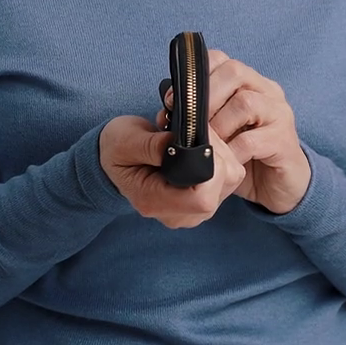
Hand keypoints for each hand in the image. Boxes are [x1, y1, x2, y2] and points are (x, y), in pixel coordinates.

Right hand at [98, 115, 246, 228]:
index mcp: (155, 202)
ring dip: (221, 153)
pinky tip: (201, 147)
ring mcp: (193, 211)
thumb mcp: (124, 141)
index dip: (210, 168)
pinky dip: (222, 158)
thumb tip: (180, 142)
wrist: (115, 161)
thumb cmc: (117, 151)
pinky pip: (228, 178)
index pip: (202, 198)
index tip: (197, 139)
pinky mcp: (203, 201)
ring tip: (197, 137)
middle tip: (197, 130)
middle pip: (222, 187)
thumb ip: (151, 145)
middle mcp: (178, 214)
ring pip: (231, 181)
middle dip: (217, 152)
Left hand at [157, 47, 310, 214]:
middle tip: (190, 123)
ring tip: (207, 145)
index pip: (222, 60)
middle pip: (235, 72)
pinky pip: (252, 140)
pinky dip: (231, 151)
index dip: (196, 75)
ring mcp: (279, 114)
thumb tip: (164, 114)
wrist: (280, 186)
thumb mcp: (217, 134)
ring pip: (245, 102)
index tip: (173, 99)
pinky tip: (222, 162)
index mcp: (249, 82)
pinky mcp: (284, 141)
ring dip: (218, 125)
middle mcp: (267, 91)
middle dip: (205, 96)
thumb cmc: (244, 155)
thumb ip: (195, 119)